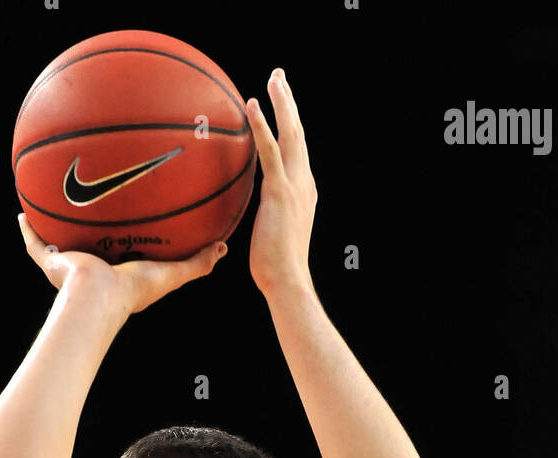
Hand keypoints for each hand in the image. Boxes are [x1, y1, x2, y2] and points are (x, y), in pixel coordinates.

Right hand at [17, 215, 227, 316]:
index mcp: (118, 271)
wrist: (98, 295)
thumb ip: (198, 263)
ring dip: (56, 223)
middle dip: (90, 226)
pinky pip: (35, 244)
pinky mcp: (52, 262)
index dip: (126, 237)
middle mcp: (92, 269)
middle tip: (93, 203)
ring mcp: (70, 266)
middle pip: (90, 243)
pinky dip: (27, 231)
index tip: (132, 219)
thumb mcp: (171, 274)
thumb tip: (223, 247)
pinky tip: (21, 212)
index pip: (123, 251)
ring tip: (54, 199)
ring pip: (60, 241)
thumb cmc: (134, 289)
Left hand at [245, 69, 316, 296]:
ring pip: (291, 134)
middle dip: (289, 103)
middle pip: (298, 133)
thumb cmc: (276, 267)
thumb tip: (253, 212)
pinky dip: (262, 126)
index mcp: (304, 190)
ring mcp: (296, 185)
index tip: (283, 103)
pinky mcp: (280, 192)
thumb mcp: (274, 234)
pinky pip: (270, 151)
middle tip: (280, 77)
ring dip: (283, 103)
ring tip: (274, 78)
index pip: (297, 150)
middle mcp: (305, 182)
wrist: (287, 281)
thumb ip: (269, 215)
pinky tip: (252, 105)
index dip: (291, 124)